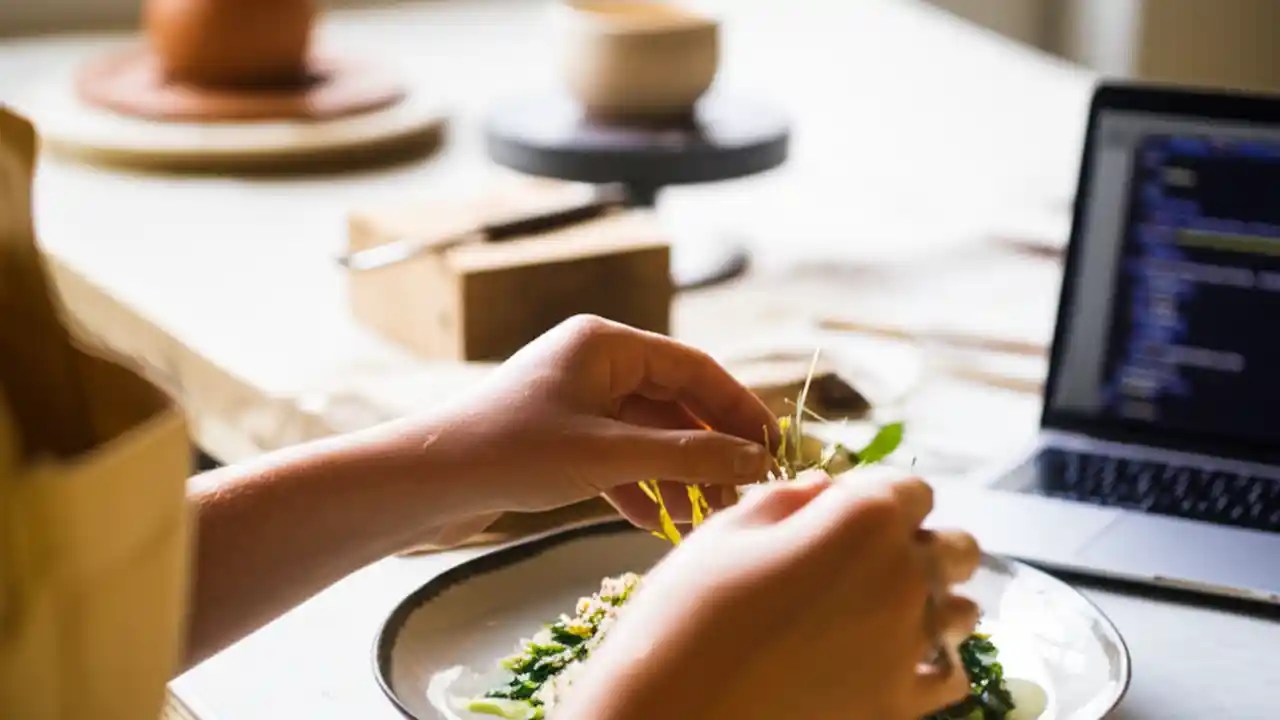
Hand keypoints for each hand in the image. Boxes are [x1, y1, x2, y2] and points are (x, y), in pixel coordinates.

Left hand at [380, 315, 778, 533]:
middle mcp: (594, 363)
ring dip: (676, 476)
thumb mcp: (608, 455)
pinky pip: (618, 458)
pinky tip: (659, 525)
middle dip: (708, 449)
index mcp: (606, 343)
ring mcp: (576, 401)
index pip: (694, 367)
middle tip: (746, 491)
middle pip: (674, 402)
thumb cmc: (512, 452)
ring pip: (647, 436)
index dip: (739, 407)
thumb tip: (755, 461)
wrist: (425, 481)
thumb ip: (687, 457)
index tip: (773, 449)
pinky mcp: (560, 438)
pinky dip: (640, 488)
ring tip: (705, 519)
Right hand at [557, 469, 982, 719]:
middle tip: (863, 561)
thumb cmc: (684, 612)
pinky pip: (950, 676)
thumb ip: (788, 501)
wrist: (667, 716)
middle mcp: (903, 579)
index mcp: (863, 522)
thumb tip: (825, 492)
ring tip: (881, 613)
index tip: (843, 513)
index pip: (911, 489)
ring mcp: (908, 649)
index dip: (877, 496)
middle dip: (919, 545)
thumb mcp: (725, 533)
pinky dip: (931, 663)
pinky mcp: (900, 706)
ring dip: (933, 603)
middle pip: (955, 549)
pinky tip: (890, 660)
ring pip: (962, 612)